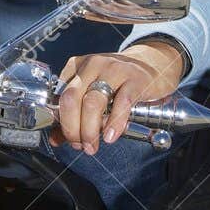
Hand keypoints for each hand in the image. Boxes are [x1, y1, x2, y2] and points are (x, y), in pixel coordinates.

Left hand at [55, 42, 185, 153]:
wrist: (152, 63)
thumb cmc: (118, 81)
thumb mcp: (93, 92)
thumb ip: (74, 115)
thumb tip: (56, 139)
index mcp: (76, 66)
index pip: (60, 96)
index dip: (61, 122)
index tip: (67, 139)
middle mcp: (92, 65)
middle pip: (72, 99)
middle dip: (71, 128)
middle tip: (78, 145)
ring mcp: (113, 70)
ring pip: (93, 102)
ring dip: (89, 130)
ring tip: (92, 146)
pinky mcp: (135, 79)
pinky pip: (121, 102)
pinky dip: (114, 122)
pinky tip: (110, 136)